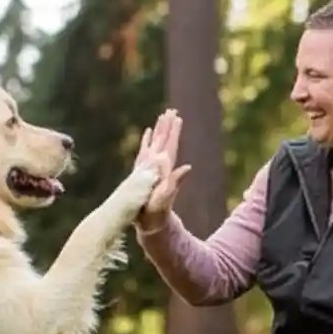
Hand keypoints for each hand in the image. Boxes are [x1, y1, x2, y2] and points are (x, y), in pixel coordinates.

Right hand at [133, 109, 190, 230]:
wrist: (151, 223)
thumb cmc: (157, 213)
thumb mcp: (166, 196)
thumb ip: (176, 182)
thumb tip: (188, 167)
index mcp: (165, 170)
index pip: (171, 146)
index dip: (173, 132)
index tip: (177, 117)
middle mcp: (161, 167)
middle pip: (166, 142)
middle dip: (168, 126)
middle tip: (171, 110)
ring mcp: (153, 169)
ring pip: (157, 145)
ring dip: (160, 131)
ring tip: (162, 117)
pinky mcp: (144, 173)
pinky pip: (146, 151)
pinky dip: (148, 140)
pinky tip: (149, 133)